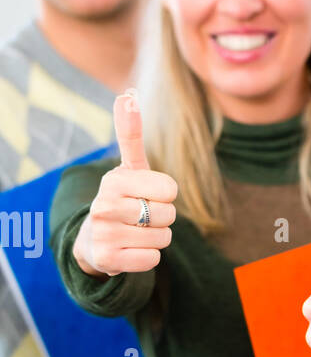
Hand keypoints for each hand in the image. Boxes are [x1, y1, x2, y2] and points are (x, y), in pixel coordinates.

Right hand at [72, 89, 177, 276]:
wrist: (94, 240)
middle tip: (140, 216)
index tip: (147, 194)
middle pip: (168, 215)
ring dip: (156, 238)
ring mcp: (104, 234)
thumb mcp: (128, 168)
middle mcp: (104, 206)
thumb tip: (127, 95)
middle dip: (162, 218)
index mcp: (113, 180)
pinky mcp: (107, 260)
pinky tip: (130, 250)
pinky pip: (152, 260)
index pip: (170, 190)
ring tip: (134, 232)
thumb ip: (131, 134)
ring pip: (162, 238)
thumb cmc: (121, 199)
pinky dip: (148, 257)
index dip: (166, 195)